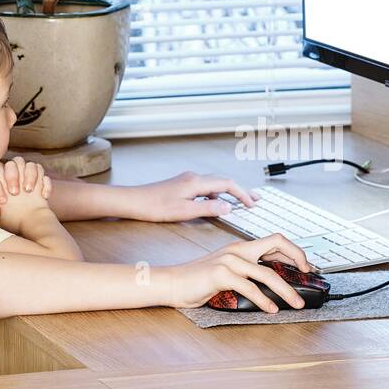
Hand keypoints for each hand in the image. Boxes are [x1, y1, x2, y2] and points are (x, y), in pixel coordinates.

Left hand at [0, 155, 51, 221]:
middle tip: (14, 193)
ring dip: (29, 175)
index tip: (2, 201)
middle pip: (10, 164)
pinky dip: (44, 182)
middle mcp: (11, 175)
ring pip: (28, 164)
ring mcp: (26, 174)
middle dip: (11, 176)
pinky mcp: (40, 177)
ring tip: (28, 190)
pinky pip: (41, 170)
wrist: (32, 221)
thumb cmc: (12, 219)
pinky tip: (43, 196)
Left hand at [138, 172, 259, 222]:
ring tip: (241, 201)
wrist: (134, 201)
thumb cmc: (155, 207)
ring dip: (229, 191)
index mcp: (196, 182)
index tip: (252, 204)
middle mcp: (193, 177)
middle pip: (223, 181)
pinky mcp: (182, 185)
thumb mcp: (185, 211)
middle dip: (240, 190)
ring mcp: (187, 180)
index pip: (227, 183)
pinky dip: (216, 193)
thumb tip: (228, 207)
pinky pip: (205, 187)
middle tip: (255, 200)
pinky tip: (217, 202)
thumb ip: (208, 209)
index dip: (242, 193)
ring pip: (214, 183)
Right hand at [159, 233, 313, 311]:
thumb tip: (271, 283)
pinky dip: (264, 300)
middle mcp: (237, 250)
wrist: (172, 282)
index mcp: (240, 247)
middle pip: (276, 243)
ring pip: (267, 273)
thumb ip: (246, 272)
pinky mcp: (220, 274)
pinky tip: (271, 309)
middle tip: (309, 275)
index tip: (305, 266)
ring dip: (286, 290)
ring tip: (296, 303)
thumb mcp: (226, 271)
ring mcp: (229, 260)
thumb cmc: (198, 280)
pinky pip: (249, 288)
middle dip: (298, 258)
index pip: (274, 241)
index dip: (294, 250)